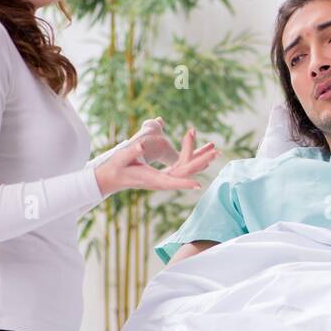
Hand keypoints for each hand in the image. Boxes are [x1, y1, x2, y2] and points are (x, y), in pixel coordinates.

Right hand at [93, 126, 218, 196]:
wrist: (113, 177)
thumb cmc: (116, 167)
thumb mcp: (121, 158)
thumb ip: (131, 152)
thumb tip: (140, 145)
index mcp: (152, 178)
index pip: (171, 181)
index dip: (184, 183)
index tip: (198, 185)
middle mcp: (162, 181)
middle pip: (186, 172)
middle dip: (201, 161)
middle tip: (217, 152)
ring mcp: (165, 179)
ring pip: (188, 169)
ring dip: (202, 158)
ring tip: (215, 149)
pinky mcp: (166, 175)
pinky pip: (184, 167)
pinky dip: (194, 158)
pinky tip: (204, 153)